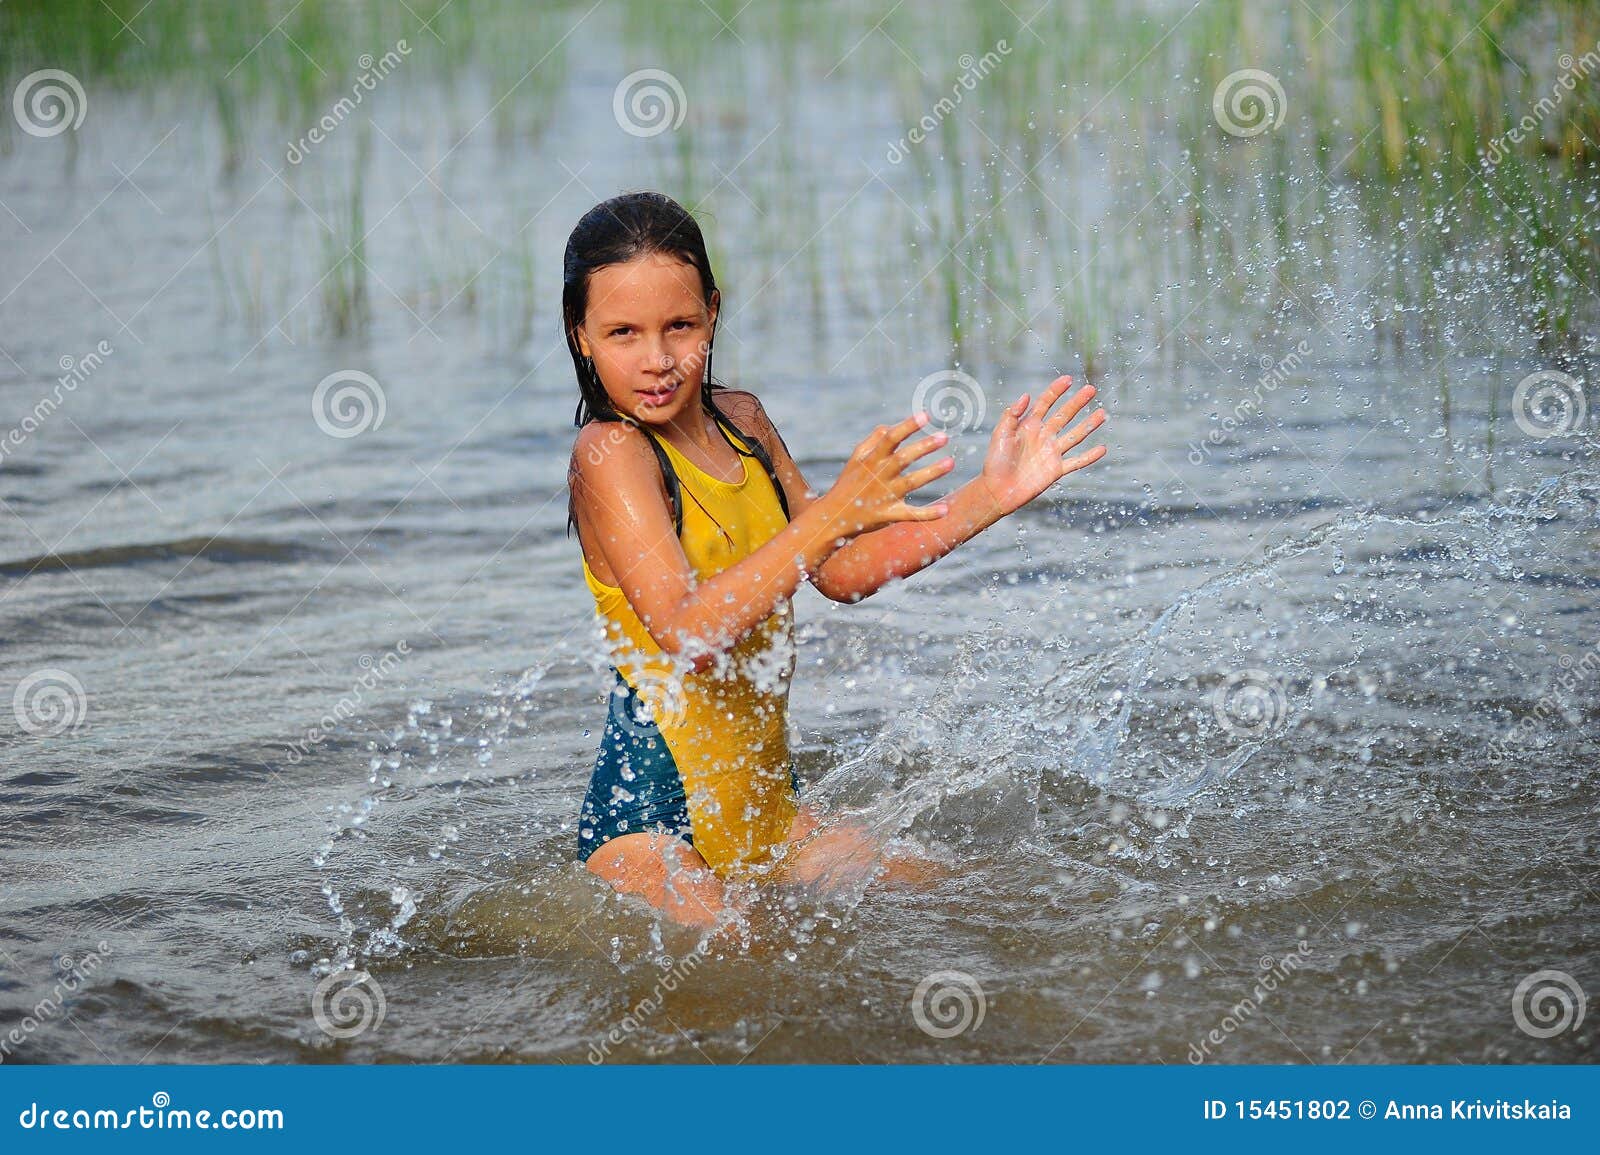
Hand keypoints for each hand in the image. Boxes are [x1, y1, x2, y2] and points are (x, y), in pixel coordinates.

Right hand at [819, 412, 953, 537]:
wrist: (833, 517)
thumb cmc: (848, 485)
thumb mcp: (855, 460)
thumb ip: (872, 441)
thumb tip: (889, 426)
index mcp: (871, 460)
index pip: (890, 438)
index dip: (907, 426)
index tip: (925, 416)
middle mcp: (879, 476)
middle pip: (903, 458)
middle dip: (924, 447)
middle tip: (944, 437)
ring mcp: (884, 496)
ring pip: (911, 482)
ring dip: (931, 473)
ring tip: (951, 463)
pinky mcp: (889, 515)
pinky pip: (910, 514)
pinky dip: (927, 514)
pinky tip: (945, 510)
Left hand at [978, 375, 1106, 517]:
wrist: (997, 491)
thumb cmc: (995, 462)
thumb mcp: (1000, 435)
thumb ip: (1011, 415)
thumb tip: (1026, 395)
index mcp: (1029, 425)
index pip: (1045, 403)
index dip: (1056, 390)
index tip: (1068, 379)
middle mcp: (1043, 436)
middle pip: (1064, 415)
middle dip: (1077, 402)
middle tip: (1091, 389)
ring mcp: (1051, 452)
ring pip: (1074, 435)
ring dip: (1088, 425)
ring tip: (1103, 413)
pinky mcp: (1056, 470)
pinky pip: (1076, 462)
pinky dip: (1089, 457)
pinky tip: (1102, 449)